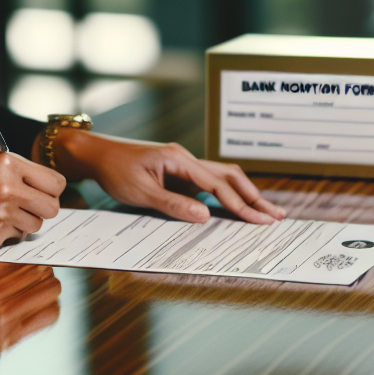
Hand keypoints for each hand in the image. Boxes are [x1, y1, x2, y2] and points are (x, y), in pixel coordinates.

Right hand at [0, 153, 66, 251]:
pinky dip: (4, 235)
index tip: (45, 194)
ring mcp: (2, 214)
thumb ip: (16, 175)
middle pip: (52, 207)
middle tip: (27, 209)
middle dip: (42, 210)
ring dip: (22, 224)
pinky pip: (14, 239)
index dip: (52, 190)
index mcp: (8, 164)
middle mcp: (9, 188)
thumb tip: (45, 189)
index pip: (56, 182)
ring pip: (35, 226)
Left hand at [53, 131, 285, 224]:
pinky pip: (210, 183)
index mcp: (179, 160)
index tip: (260, 219)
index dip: (240, 204)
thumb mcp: (139, 192)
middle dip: (253, 197)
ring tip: (265, 211)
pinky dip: (228, 194)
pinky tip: (238, 206)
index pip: (218, 184)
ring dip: (244, 194)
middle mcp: (187, 159)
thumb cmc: (115, 171)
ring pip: (223, 177)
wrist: (98, 155)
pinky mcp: (180, 173)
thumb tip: (205, 215)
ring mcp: (185, 166)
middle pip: (230, 176)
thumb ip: (172, 204)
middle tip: (276, 216)